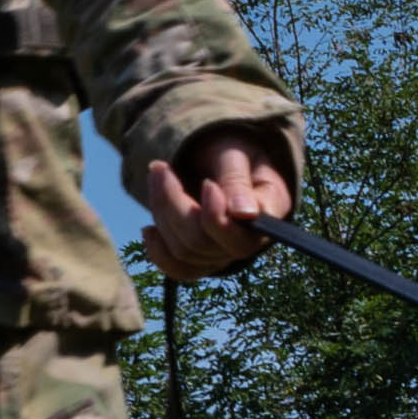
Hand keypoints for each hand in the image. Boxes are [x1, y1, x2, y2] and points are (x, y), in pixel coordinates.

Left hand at [140, 126, 295, 279]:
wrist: (221, 155)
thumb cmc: (232, 148)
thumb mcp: (235, 153)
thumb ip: (236, 179)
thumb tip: (243, 214)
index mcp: (268, 212)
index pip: (243, 237)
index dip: (216, 216)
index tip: (206, 184)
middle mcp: (249, 241)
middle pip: (202, 243)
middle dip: (174, 204)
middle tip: (161, 167)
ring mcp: (224, 253)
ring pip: (184, 251)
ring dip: (161, 213)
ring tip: (157, 175)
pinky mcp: (202, 259)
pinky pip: (178, 270)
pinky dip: (158, 251)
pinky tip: (149, 229)